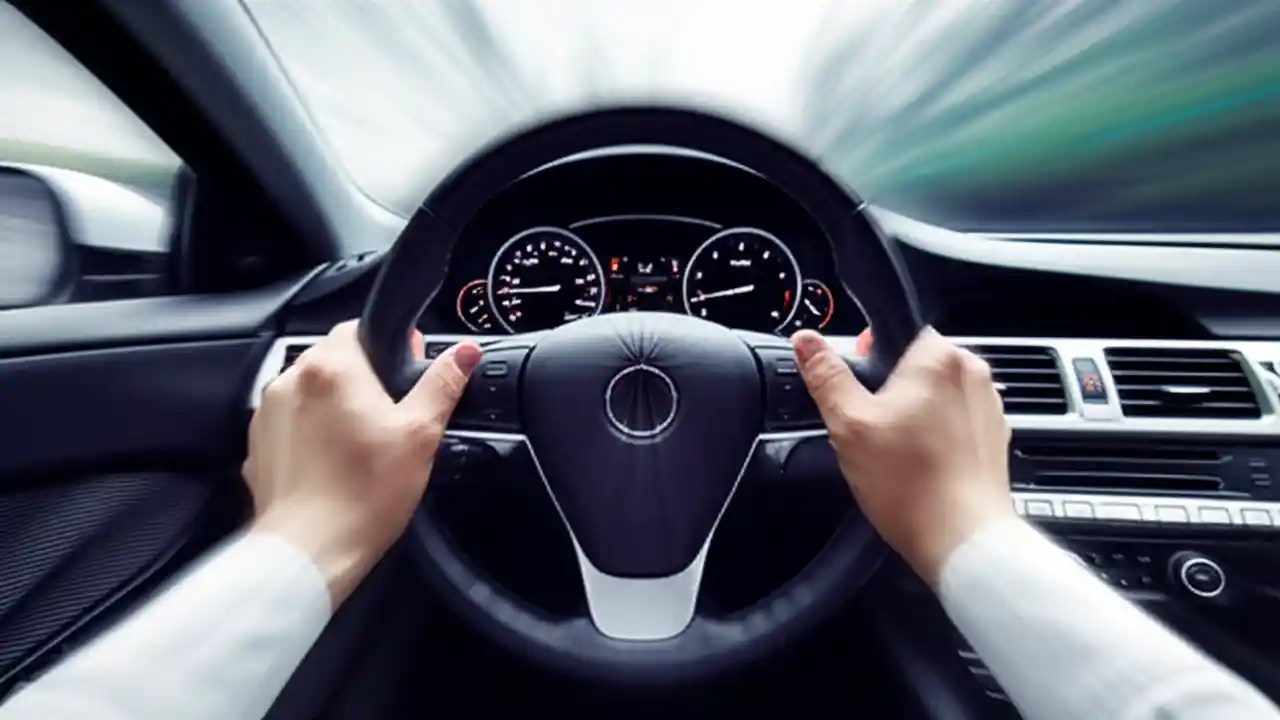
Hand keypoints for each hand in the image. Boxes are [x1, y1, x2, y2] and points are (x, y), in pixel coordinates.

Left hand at [243, 321, 480, 603]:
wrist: (309, 551)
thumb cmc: (363, 495)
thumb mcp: (420, 434)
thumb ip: (441, 385)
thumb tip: (463, 353)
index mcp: (332, 367)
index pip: (359, 329)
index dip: (390, 349)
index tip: (406, 374)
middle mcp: (291, 380)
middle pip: (334, 360)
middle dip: (363, 381)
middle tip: (390, 420)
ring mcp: (267, 413)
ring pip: (311, 393)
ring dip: (335, 407)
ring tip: (361, 447)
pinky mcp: (258, 445)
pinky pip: (291, 425)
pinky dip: (312, 436)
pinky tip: (335, 466)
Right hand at [792, 328, 1013, 585]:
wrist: (962, 541)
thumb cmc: (909, 485)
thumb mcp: (849, 424)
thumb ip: (826, 376)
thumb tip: (806, 341)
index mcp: (939, 357)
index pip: (897, 332)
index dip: (870, 356)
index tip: (858, 386)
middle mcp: (973, 373)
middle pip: (917, 365)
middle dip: (892, 390)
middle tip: (871, 427)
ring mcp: (989, 407)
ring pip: (937, 395)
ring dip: (916, 414)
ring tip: (897, 452)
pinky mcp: (995, 438)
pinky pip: (956, 423)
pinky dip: (937, 438)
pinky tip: (920, 466)